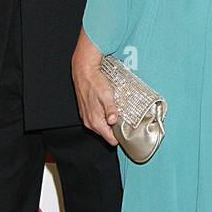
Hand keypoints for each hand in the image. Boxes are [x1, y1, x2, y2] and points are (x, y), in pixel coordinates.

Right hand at [71, 26, 118, 145]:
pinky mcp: (86, 112)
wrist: (84, 72)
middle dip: (115, 129)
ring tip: (116, 111)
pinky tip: (108, 107)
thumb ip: (111, 110)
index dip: (120, 137)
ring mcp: (87, 118)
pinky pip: (97, 120)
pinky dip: (104, 117)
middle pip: (106, 134)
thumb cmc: (95, 82)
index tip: (127, 131)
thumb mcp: (107, 96)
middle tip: (123, 118)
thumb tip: (114, 121)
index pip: (110, 139)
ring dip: (109, 122)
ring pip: (102, 127)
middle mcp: (89, 122)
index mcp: (95, 121)